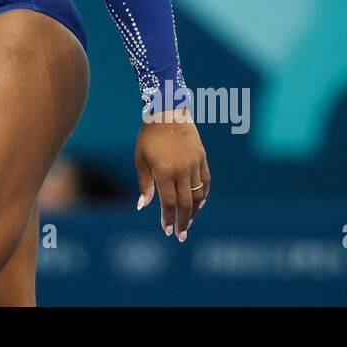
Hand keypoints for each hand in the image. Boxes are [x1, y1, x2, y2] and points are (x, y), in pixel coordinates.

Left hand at [134, 106, 208, 241]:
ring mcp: (194, 164)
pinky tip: (199, 203)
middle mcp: (182, 170)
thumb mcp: (140, 159)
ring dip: (193, 211)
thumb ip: (144, 184)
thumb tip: (143, 206)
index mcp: (165, 171)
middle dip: (183, 222)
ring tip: (188, 221)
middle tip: (181, 235)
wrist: (167, 111)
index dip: (168, 218)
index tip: (167, 231)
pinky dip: (203, 194)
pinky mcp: (202, 158)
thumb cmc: (148, 136)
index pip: (169, 203)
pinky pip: (206, 181)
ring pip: (198, 194)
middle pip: (185, 203)